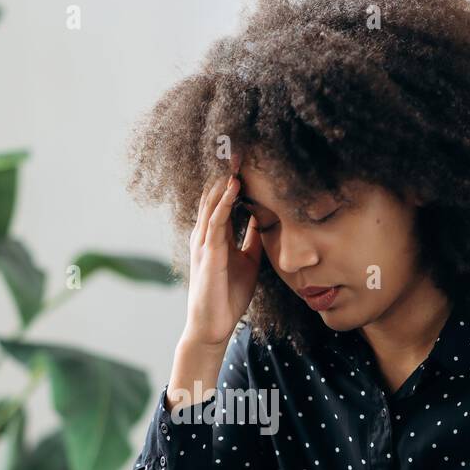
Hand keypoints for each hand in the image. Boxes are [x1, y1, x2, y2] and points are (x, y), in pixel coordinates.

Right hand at [181, 160, 262, 348]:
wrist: (214, 326)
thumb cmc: (228, 296)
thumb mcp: (248, 260)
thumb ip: (253, 239)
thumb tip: (265, 218)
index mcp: (215, 236)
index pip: (223, 198)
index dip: (234, 177)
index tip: (247, 156)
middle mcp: (206, 234)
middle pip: (214, 193)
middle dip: (226, 170)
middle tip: (240, 143)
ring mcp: (203, 242)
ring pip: (212, 201)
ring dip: (223, 177)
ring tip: (235, 154)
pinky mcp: (207, 254)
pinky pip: (215, 221)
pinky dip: (223, 201)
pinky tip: (233, 185)